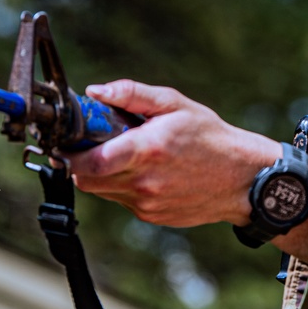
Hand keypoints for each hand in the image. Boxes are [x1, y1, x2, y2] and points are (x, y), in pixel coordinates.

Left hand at [64, 80, 280, 227]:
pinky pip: (123, 201)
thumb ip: (132, 94)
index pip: (89, 161)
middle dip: (80, 161)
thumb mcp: (175, 104)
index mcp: (147, 150)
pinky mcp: (152, 216)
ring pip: (102, 191)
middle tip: (92, 144)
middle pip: (86, 178)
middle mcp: (144, 182)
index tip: (65, 141)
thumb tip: (96, 91)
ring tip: (124, 155)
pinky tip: (146, 172)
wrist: (242, 179)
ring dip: (102, 174)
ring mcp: (147, 203)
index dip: (68, 153)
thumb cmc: (211, 137)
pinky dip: (123, 186)